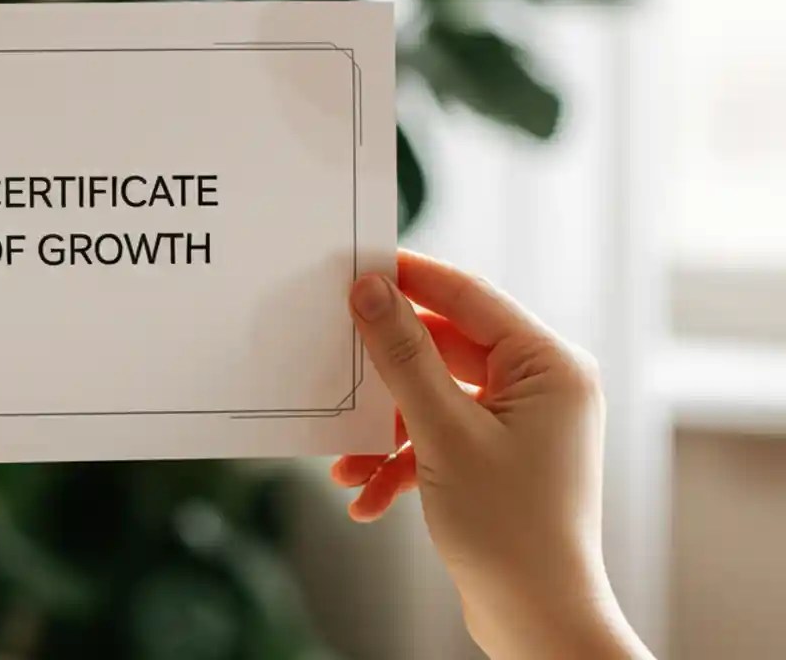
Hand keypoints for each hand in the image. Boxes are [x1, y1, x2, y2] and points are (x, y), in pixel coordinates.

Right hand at [332, 251, 652, 658]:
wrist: (537, 619)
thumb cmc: (510, 530)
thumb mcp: (443, 433)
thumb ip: (404, 356)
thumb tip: (371, 291)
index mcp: (550, 365)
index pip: (469, 296)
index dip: (410, 278)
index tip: (356, 263)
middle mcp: (543, 385)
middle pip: (446, 348)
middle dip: (387, 376)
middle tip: (333, 357)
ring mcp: (522, 421)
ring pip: (435, 398)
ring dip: (387, 430)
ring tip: (345, 463)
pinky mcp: (500, 454)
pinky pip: (441, 436)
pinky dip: (402, 461)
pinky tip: (366, 496)